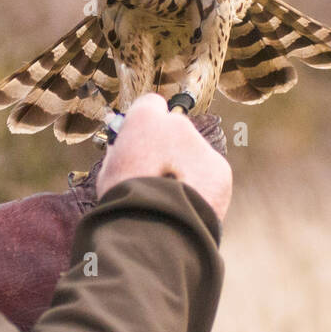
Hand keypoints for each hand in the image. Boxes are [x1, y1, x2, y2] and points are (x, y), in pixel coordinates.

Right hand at [96, 94, 231, 220]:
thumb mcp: (110, 170)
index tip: (142, 139)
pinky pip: (209, 173)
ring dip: (186, 168)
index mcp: (144, 118)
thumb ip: (121, 151)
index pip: (149, 105)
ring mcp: (201, 144)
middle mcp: (176, 123)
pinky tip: (187, 205)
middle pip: (175, 130)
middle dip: (168, 147)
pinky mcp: (220, 168)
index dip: (145, 124)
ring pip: (193, 152)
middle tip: (156, 174)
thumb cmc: (122, 199)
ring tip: (171, 197)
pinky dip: (201, 186)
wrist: (153, 226)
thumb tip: (125, 148)